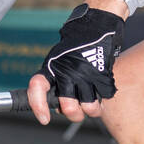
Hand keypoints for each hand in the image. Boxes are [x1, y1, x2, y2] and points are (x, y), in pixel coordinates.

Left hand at [30, 4, 123, 124]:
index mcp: (52, 68)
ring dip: (93, 108)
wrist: (96, 24)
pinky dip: (105, 95)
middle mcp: (67, 72)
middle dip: (74, 114)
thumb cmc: (76, 45)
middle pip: (68, 108)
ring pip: (90, 108)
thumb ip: (57, 83)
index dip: (38, 106)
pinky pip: (106, 97)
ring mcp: (86, 74)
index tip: (44, 119)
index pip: (37, 88)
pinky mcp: (103, 73)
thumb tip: (58, 108)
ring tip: (92, 100)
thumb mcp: (58, 60)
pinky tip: (102, 85)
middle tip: (77, 110)